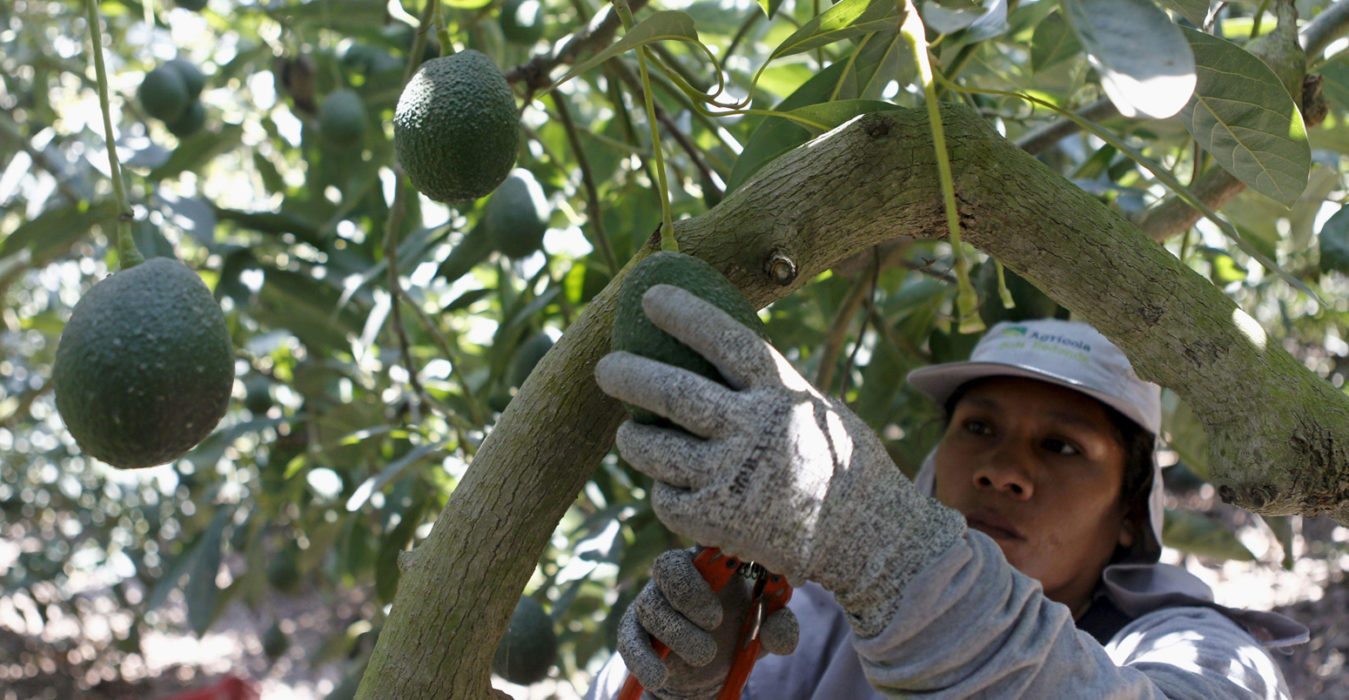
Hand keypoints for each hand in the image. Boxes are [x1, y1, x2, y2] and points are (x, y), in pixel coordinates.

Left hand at [596, 285, 964, 635]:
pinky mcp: (719, 521)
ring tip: (629, 432)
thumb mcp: (811, 406)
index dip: (685, 315)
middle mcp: (755, 430)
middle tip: (605, 366)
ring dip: (633, 438)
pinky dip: (662, 488)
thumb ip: (765, 385)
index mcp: (782, 393)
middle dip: (629, 375)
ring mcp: (734, 477)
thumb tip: (709, 346)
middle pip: (674, 394)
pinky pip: (667, 498)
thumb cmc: (833, 461)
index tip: (650, 296)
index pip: (725, 340)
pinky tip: (669, 483)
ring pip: (656, 450)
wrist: (864, 535)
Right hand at [619, 548, 797, 698]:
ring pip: (651, 606)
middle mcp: (677, 575)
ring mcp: (652, 600)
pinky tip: (659, 676)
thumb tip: (781, 633)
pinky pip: (629, 638)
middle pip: (668, 565)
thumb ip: (779, 628)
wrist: (706, 669)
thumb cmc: (738, 632)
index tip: (733, 569)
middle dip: (690, 593)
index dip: (712, 551)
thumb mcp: (764, 631)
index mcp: (711, 563)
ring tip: (704, 655)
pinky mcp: (633, 630)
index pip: (705, 543)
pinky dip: (643, 659)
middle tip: (715, 621)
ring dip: (678, 633)